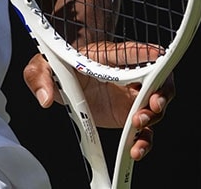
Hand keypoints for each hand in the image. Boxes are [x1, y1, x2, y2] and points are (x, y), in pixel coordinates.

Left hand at [22, 43, 174, 161]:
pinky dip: (144, 141)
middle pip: (159, 78)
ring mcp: (130, 96)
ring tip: (137, 124)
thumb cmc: (58, 65)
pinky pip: (143, 131)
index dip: (148, 52)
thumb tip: (45, 98)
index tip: (159, 56)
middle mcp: (127, 75)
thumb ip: (39, 76)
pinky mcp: (127, 116)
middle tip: (152, 103)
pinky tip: (134, 150)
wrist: (64, 77)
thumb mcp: (42, 65)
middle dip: (162, 91)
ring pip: (156, 106)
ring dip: (154, 116)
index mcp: (109, 57)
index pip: (133, 51)